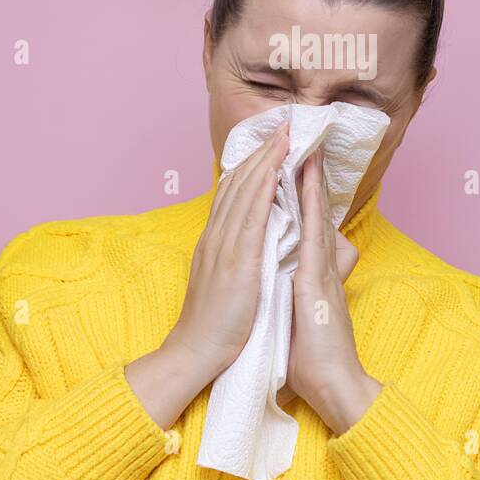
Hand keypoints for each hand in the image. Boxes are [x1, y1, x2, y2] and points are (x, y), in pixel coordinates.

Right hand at [166, 120, 288, 383]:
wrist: (195, 351)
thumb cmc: (215, 325)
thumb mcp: (223, 282)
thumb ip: (235, 258)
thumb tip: (251, 245)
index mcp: (215, 241)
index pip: (233, 192)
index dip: (252, 165)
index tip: (271, 144)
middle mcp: (217, 236)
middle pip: (239, 183)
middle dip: (262, 153)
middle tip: (282, 128)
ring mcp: (224, 246)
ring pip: (245, 192)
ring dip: (265, 161)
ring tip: (284, 138)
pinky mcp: (236, 260)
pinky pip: (251, 216)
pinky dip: (262, 188)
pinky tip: (275, 171)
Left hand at [279, 149, 381, 433]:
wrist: (334, 386)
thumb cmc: (315, 363)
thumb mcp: (301, 323)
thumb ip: (298, 304)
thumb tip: (288, 299)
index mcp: (312, 277)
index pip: (305, 231)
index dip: (299, 200)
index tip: (294, 172)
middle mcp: (319, 268)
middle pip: (312, 215)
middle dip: (306, 180)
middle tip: (303, 145)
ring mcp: (321, 271)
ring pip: (314, 216)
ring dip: (310, 180)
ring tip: (306, 148)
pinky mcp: (316, 279)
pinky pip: (312, 232)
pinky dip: (309, 204)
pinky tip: (305, 181)